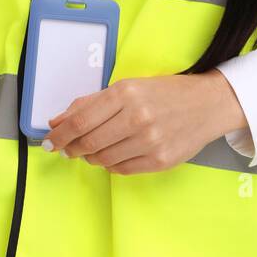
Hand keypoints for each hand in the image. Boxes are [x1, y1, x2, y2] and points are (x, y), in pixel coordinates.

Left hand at [42, 70, 248, 174]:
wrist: (207, 105)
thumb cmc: (164, 92)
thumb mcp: (127, 87)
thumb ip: (90, 103)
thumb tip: (57, 122)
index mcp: (126, 93)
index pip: (80, 121)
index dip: (59, 134)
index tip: (48, 141)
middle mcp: (138, 117)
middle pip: (88, 142)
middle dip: (70, 148)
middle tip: (65, 148)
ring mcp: (150, 142)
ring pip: (103, 159)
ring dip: (90, 156)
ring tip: (91, 148)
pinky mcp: (160, 161)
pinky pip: (121, 169)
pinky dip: (109, 163)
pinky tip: (112, 153)